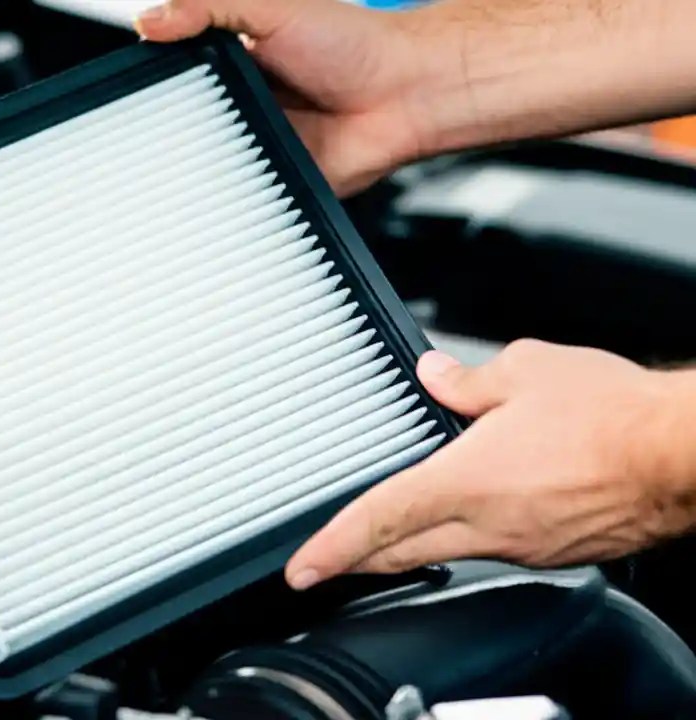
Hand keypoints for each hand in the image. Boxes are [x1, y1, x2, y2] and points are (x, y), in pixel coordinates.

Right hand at [134, 0, 450, 195]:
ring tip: (196, 152)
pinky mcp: (271, 181)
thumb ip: (209, 7)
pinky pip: (237, 194)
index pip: (173, 73)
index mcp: (232, 59)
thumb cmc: (357, 45)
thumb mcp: (273, 8)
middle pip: (181, 122)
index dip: (150, 81)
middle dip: (166, 128)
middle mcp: (240, 103)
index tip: (129, 87)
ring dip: (195, 162)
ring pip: (203, 162)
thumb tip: (149, 21)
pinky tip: (219, 182)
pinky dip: (226, 195)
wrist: (407, 96)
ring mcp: (254, 144)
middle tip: (163, 124)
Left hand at [284, 340, 695, 590]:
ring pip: (450, 551)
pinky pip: (497, 547)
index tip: (301, 567)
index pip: (378, 520)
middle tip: (327, 563)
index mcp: (466, 482)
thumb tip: (435, 375)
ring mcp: (524, 547)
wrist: (683, 453)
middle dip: (358, 560)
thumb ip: (466, 380)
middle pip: (403, 553)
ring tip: (404, 516)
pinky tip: (485, 506)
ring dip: (420, 539)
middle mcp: (490, 526)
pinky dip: (475, 531)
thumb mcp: (525, 370)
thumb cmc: (614, 413)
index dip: (331, 546)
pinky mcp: (555, 553)